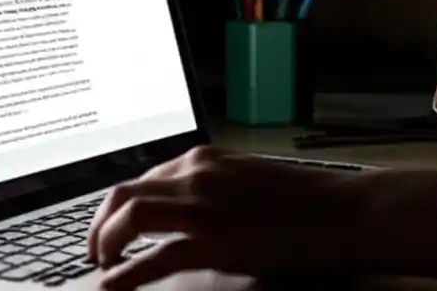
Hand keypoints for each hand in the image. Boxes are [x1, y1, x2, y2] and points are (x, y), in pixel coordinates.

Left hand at [86, 145, 366, 288]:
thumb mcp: (249, 180)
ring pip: (128, 215)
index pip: (141, 179)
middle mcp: (196, 174)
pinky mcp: (212, 240)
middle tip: (94, 250)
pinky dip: (126, 273)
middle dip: (99, 223)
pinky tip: (114, 285)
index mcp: (204, 160)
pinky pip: (154, 256)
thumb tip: (187, 211)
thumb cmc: (306, 200)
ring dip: (105, 241)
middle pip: (122, 193)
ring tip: (102, 264)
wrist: (342, 210)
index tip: (109, 228)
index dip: (117, 209)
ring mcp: (202, 205)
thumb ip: (213, 188)